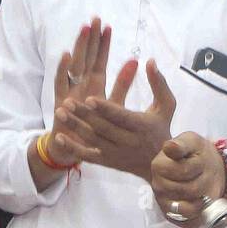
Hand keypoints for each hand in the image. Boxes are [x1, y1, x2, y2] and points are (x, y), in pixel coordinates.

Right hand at [45, 16, 112, 166]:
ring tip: (85, 30)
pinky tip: (68, 55)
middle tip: (95, 19)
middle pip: (87, 57)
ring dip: (79, 47)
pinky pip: (60, 83)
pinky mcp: (61, 102)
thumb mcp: (113, 105)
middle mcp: (82, 84)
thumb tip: (137, 61)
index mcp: (95, 85)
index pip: (99, 59)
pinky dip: (63, 69)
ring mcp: (70, 91)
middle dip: (91, 39)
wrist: (75, 149)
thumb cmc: (95, 129)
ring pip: (75, 65)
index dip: (103, 44)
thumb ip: (122, 84)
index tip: (107, 26)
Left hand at [53, 58, 176, 180]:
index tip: (90, 98)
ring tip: (60, 113)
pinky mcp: (107, 162)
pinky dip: (73, 149)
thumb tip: (150, 61)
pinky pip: (88, 157)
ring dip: (75, 127)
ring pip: (92, 141)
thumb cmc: (161, 129)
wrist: (159, 166)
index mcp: (140, 126)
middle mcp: (127, 142)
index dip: (105, 109)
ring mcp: (115, 153)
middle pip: (102, 128)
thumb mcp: (167, 106)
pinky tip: (60, 138)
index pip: (120, 117)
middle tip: (67, 102)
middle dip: (83, 115)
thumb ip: (159, 84)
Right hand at [150, 133, 226, 227]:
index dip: (195, 166)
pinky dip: (199, 210)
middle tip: (202, 172)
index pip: (182, 171)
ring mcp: (163, 202)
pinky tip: (200, 199)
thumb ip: (180, 144)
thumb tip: (169, 146)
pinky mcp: (172, 215)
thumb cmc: (195, 154)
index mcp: (159, 165)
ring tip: (202, 185)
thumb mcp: (191, 142)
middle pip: (189, 189)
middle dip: (202, 179)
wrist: (202, 168)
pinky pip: (189, 218)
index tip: (197, 159)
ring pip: (190, 205)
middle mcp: (158, 185)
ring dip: (203, 194)